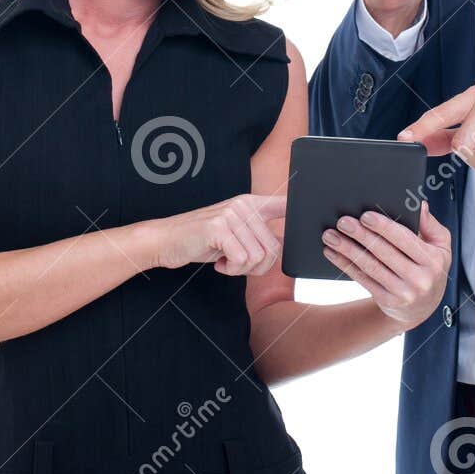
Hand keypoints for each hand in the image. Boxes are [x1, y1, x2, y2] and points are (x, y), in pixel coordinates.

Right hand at [148, 194, 284, 275]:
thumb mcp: (232, 232)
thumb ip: (255, 234)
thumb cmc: (202, 240)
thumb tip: (281, 245)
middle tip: (237, 264)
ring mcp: (230, 215)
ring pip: (258, 257)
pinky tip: (218, 263)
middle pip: (273, 248)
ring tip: (225, 261)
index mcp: (249, 204)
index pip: (282, 204)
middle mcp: (242, 206)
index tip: (308, 211)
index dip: (296, 211)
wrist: (166, 240)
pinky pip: (241, 260)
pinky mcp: (219, 228)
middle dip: (258, 267)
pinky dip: (230, 270)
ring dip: (242, 270)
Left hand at [322, 205, 452, 326]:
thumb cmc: (430, 268)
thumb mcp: (441, 247)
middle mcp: (419, 279)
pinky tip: (333, 253)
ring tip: (331, 236)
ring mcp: (403, 292)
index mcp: (432, 260)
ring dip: (347, 249)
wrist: (422, 308)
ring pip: (370, 266)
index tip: (365, 216)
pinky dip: (346, 264)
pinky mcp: (387, 301)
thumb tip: (421, 204)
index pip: (405, 239)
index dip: (384, 227)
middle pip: (384, 253)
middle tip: (343, 222)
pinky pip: (363, 279)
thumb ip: (430, 225)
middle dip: (361, 235)